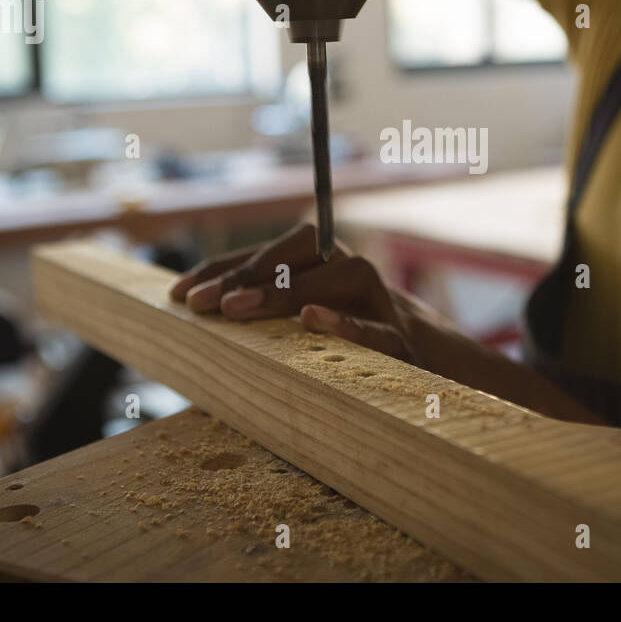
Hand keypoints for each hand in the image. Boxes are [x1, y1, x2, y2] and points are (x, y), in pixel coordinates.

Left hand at [170, 223, 606, 422]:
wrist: (440, 372)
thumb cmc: (355, 350)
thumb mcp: (306, 331)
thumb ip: (267, 316)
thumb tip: (195, 312)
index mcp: (327, 267)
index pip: (273, 251)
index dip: (225, 266)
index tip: (181, 294)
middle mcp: (355, 274)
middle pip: (303, 250)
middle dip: (248, 272)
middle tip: (202, 305)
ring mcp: (384, 304)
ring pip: (342, 275)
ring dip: (285, 290)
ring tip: (237, 311)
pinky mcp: (405, 343)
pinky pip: (378, 330)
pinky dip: (345, 324)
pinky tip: (311, 321)